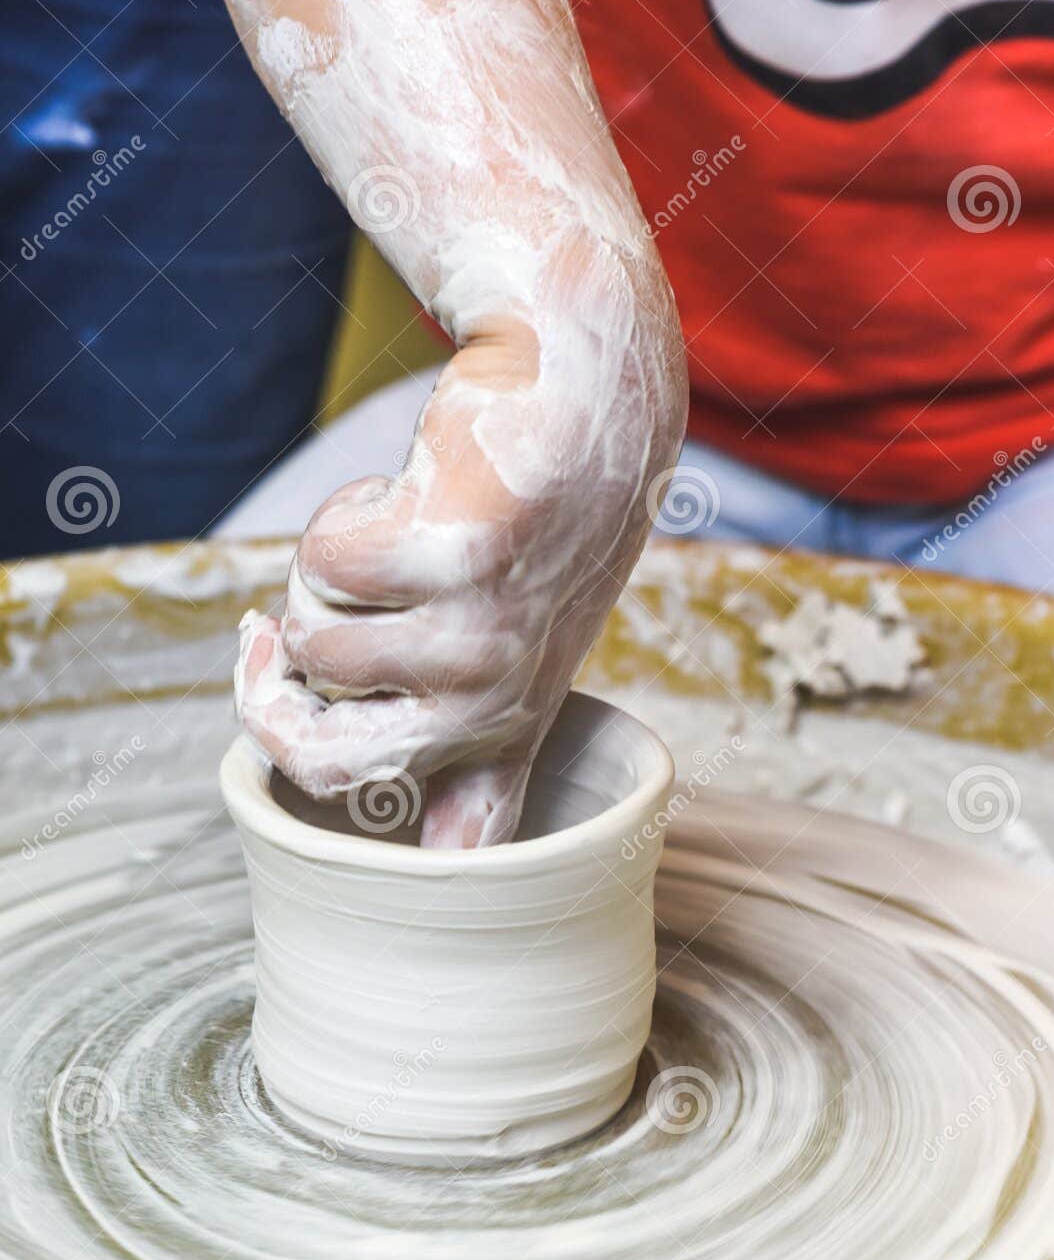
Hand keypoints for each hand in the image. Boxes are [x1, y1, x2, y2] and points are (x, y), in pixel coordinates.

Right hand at [236, 298, 685, 846]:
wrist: (585, 399)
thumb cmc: (535, 529)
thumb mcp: (519, 649)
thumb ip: (473, 745)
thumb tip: (440, 849)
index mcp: (512, 731)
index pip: (446, 846)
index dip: (379, 860)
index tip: (320, 809)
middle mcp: (500, 702)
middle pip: (320, 760)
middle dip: (263, 694)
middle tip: (263, 636)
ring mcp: (480, 635)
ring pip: (312, 640)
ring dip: (328, 571)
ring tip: (400, 532)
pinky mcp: (453, 559)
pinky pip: (323, 564)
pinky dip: (343, 514)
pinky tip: (412, 493)